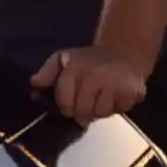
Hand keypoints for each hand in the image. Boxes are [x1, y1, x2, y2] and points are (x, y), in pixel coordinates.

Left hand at [29, 46, 150, 125]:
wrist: (123, 52)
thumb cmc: (89, 60)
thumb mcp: (63, 60)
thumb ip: (47, 72)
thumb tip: (34, 84)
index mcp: (74, 68)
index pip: (65, 102)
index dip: (66, 107)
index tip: (69, 104)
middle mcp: (94, 75)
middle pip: (82, 112)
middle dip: (82, 112)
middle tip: (87, 102)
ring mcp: (114, 84)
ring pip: (100, 114)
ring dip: (99, 110)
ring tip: (101, 97)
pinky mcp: (132, 91)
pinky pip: (119, 111)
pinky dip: (117, 107)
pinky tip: (115, 96)